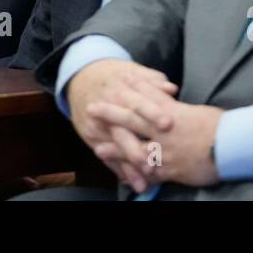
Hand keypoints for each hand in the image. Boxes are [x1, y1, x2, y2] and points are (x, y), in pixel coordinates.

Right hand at [65, 59, 177, 190]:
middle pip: (123, 129)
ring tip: (144, 180)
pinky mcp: (93, 139)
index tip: (168, 124)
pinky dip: (120, 170)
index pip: (137, 102)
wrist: (81, 78)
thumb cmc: (114, 76)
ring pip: (114, 148)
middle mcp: (107, 109)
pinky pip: (107, 157)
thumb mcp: (131, 71)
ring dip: (129, 165)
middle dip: (136, 147)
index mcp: (120, 90)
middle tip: (152, 162)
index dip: (153, 113)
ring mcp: (98, 126)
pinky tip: (133, 181)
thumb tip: (171, 89)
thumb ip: (152, 80)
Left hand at [89, 98, 224, 190]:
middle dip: (111, 114)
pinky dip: (136, 175)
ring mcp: (166, 151)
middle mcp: (165, 130)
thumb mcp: (195, 110)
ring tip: (98, 148)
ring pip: (136, 148)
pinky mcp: (171, 169)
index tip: (115, 82)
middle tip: (92, 109)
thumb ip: (175, 106)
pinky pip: (150, 174)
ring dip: (116, 149)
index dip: (128, 90)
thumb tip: (165, 97)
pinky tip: (124, 177)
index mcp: (172, 112)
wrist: (234, 147)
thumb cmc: (219, 125)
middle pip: (133, 119)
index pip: (146, 97)